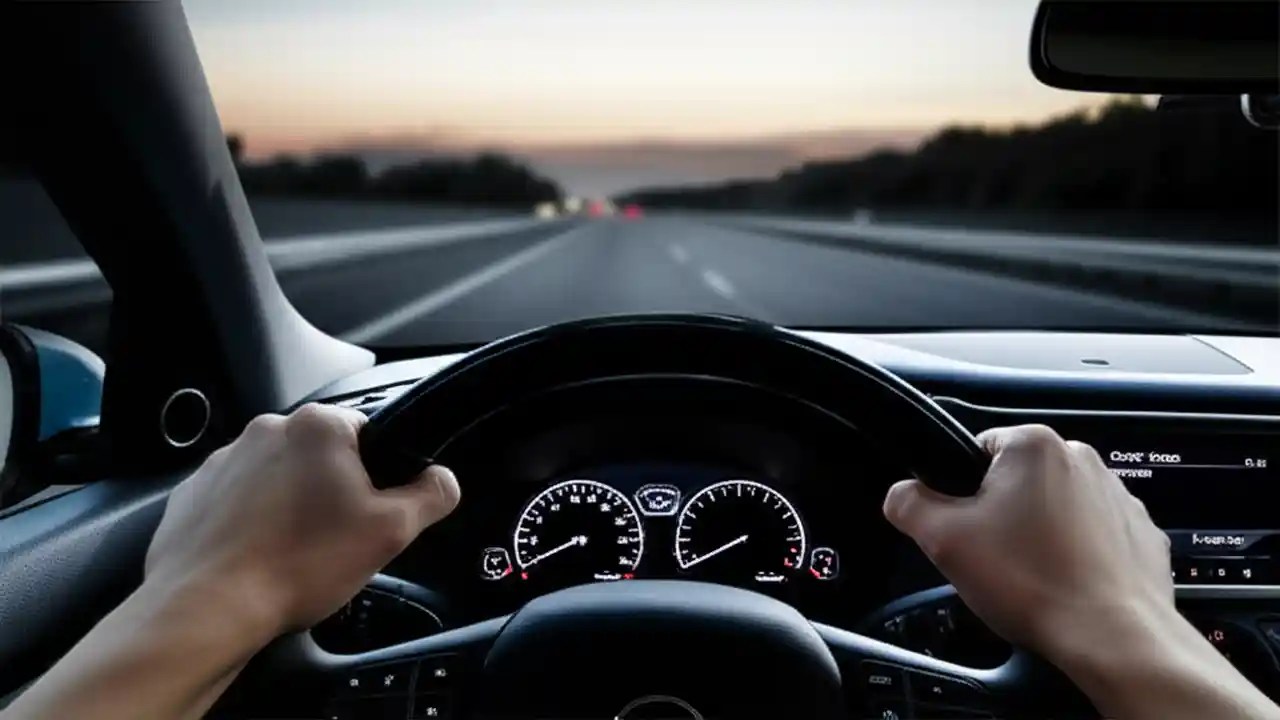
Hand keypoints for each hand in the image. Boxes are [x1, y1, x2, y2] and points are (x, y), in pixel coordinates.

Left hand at [145, 403, 460, 641]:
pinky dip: (250, 526)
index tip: (372, 514)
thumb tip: (442, 479)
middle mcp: (266, 430)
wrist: (208, 607)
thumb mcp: (392, 532)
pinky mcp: (191, 495)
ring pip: (277, 480)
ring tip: (294, 555)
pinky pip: (236, 504)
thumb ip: (432, 495)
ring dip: (290, 508)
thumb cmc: (301, 564)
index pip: (370, 433)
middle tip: (337, 540)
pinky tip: (258, 560)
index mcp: (319, 426)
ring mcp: (222, 461)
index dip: (380, 476)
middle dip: (332, 493)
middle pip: (321, 457)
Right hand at [882, 424, 1279, 719]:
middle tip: (993, 558)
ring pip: (1054, 508)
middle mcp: (1081, 458)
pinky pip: (1092, 536)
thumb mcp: (942, 540)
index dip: (959, 493)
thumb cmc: (1032, 583)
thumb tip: (902, 494)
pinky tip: (1064, 584)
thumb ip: (907, 503)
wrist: (1112, 637)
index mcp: (1032, 444)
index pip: (974, 450)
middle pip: (1015, 480)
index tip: (966, 531)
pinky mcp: (1140, 531)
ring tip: (1031, 576)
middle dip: (999, 515)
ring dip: (1038, 535)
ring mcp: (1118, 495)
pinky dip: (1075, 555)